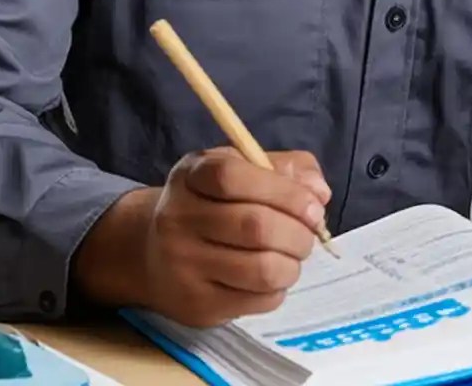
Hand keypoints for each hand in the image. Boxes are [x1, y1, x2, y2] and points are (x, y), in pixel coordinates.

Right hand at [74, 148, 331, 327]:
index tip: (313, 206)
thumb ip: (287, 169)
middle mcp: (178, 218)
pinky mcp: (198, 303)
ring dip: (293, 265)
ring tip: (290, 257)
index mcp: (192, 175)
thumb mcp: (242, 170)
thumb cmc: (212, 204)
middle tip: (307, 236)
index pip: (234, 177)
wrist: (153, 253)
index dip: (285, 192)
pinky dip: (278, 288)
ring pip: (263, 269)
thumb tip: (318, 192)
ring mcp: (184, 264)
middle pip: (256, 226)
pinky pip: (260, 300)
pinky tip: (268, 277)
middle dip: (299, 234)